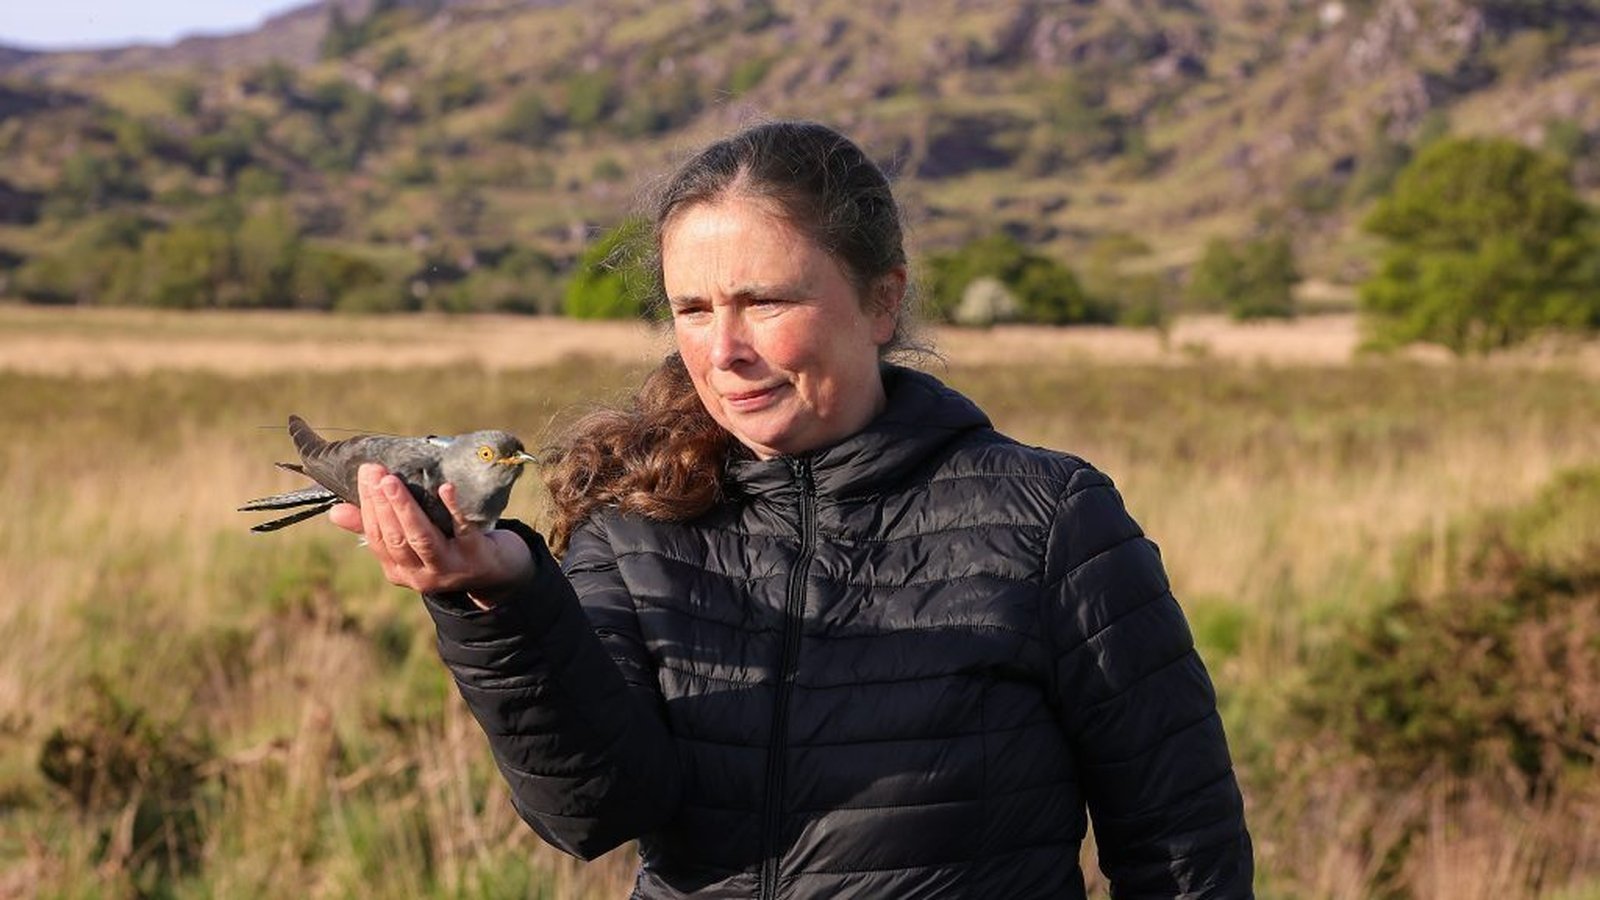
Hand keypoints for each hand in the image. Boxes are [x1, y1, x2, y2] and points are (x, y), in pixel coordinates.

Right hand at [329, 463, 533, 605]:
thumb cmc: (448, 547)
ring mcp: (449, 567)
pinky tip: (445, 488)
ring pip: (421, 538)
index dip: (368, 506)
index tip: (365, 474)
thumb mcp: (411, 542)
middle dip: (383, 504)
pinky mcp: (476, 556)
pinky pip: (462, 530)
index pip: (376, 538)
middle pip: (395, 539)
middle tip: (376, 472)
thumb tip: (335, 512)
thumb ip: (376, 528)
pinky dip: (452, 508)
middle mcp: (420, 575)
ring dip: (405, 508)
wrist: (499, 572)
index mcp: (399, 571)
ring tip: (393, 481)